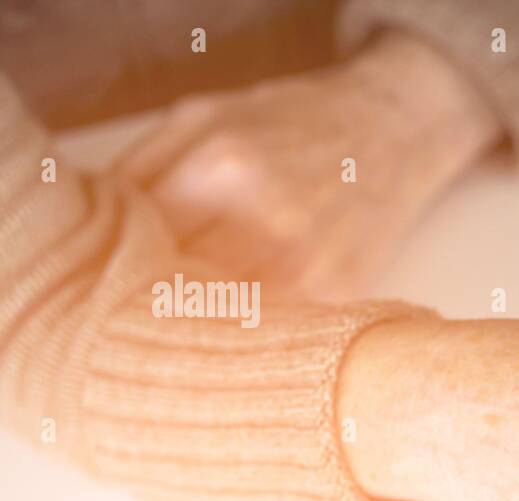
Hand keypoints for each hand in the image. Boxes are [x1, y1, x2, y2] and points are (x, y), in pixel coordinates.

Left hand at [116, 33, 500, 298]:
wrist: (395, 131)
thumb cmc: (292, 123)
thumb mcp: (201, 119)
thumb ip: (141, 175)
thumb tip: (96, 243)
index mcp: (221, 172)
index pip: (138, 254)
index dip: (121, 277)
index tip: (119, 287)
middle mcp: (271, 226)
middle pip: (180, 300)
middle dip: (160, 309)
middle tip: (160, 307)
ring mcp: (315, 269)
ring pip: (227, 330)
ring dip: (203, 333)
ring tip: (201, 319)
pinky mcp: (342, 297)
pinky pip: (275, 334)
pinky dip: (252, 335)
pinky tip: (246, 320)